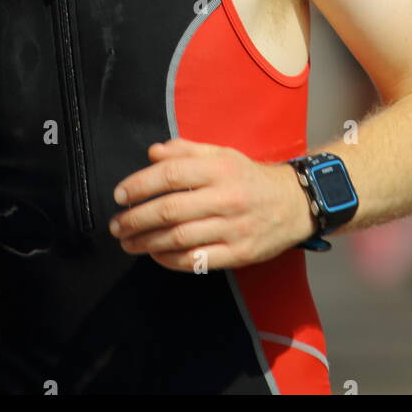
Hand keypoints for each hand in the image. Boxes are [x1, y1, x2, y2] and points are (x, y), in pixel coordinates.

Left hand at [108, 138, 315, 271]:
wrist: (295, 203)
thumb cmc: (249, 177)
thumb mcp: (222, 154)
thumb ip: (186, 150)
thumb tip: (152, 153)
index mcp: (220, 168)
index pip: (171, 174)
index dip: (140, 185)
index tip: (119, 195)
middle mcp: (226, 197)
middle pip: (170, 209)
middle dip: (136, 219)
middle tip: (116, 224)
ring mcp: (233, 228)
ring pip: (180, 238)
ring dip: (147, 242)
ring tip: (128, 241)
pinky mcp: (239, 254)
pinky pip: (197, 260)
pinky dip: (170, 260)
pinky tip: (155, 254)